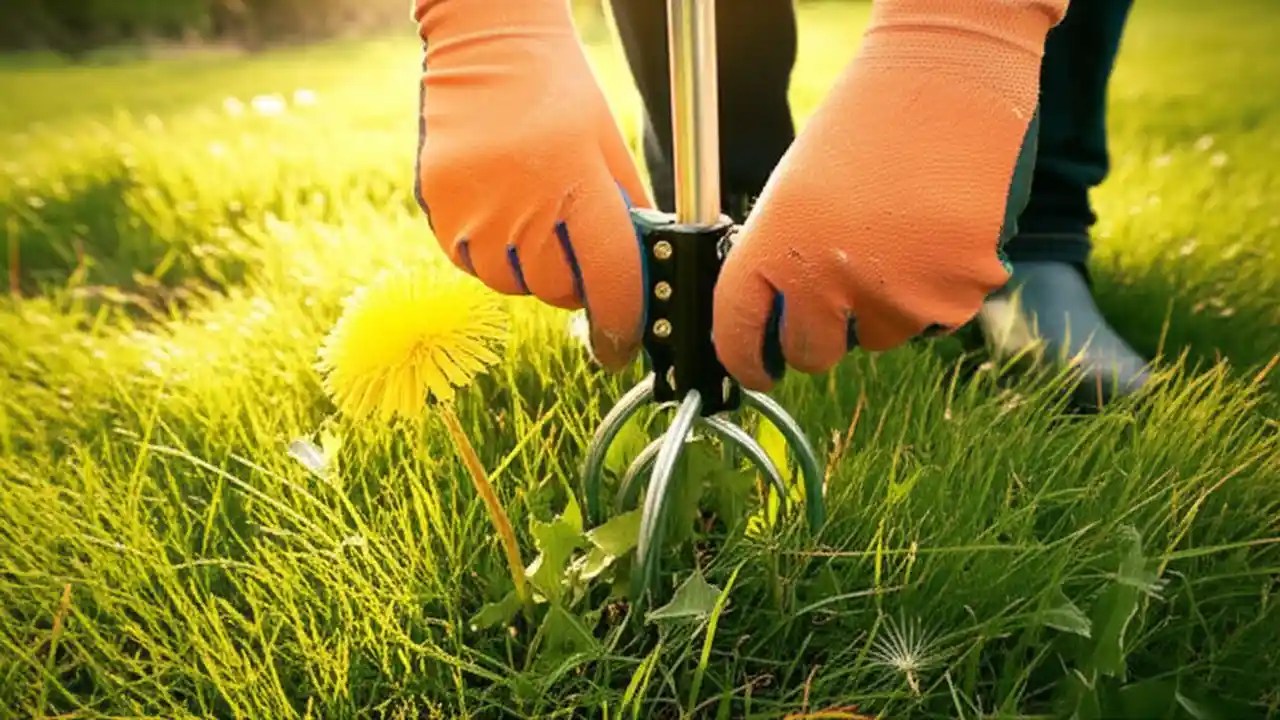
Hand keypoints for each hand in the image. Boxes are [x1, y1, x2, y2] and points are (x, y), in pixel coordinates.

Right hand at [414, 0, 651, 368]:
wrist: (485, 48)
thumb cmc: (557, 94)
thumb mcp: (609, 147)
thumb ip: (627, 214)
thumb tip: (638, 278)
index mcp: (577, 182)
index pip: (610, 277)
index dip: (622, 320)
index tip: (622, 343)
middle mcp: (522, 202)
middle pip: (557, 289)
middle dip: (575, 283)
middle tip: (574, 247)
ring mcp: (474, 210)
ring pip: (512, 284)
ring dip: (530, 270)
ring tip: (534, 219)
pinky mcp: (439, 211)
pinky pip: (473, 264)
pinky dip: (492, 255)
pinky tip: (500, 213)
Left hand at [712, 0, 1066, 389]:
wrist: (946, 78)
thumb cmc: (866, 126)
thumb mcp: (795, 193)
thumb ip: (783, 261)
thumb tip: (781, 320)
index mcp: (774, 248)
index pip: (740, 333)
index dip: (746, 360)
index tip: (758, 369)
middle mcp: (827, 283)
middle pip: (813, 354)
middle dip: (820, 337)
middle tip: (838, 298)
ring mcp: (895, 294)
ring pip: (880, 338)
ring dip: (884, 306)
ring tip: (898, 237)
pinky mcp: (956, 294)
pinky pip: (936, 319)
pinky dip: (935, 291)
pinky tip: (935, 236)